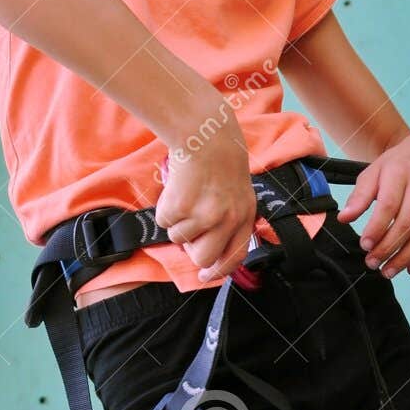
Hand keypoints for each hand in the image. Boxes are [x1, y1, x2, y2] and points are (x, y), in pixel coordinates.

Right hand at [155, 96, 255, 281]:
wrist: (205, 135)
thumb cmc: (220, 160)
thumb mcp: (237, 193)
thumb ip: (229, 221)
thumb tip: (205, 252)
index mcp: (245, 216)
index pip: (235, 256)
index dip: (218, 270)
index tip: (204, 274)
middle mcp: (227, 219)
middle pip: (202, 257)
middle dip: (191, 248)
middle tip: (188, 226)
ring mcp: (204, 215)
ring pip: (179, 238)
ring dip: (176, 221)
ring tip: (185, 195)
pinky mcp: (181, 208)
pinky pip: (164, 222)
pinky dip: (164, 208)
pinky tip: (176, 189)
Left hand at [337, 133, 409, 278]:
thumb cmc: (398, 166)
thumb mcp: (375, 171)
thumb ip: (360, 195)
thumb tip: (344, 218)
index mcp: (401, 172)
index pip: (389, 204)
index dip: (377, 228)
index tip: (364, 245)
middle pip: (408, 224)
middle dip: (388, 248)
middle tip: (372, 263)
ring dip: (406, 258)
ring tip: (388, 271)